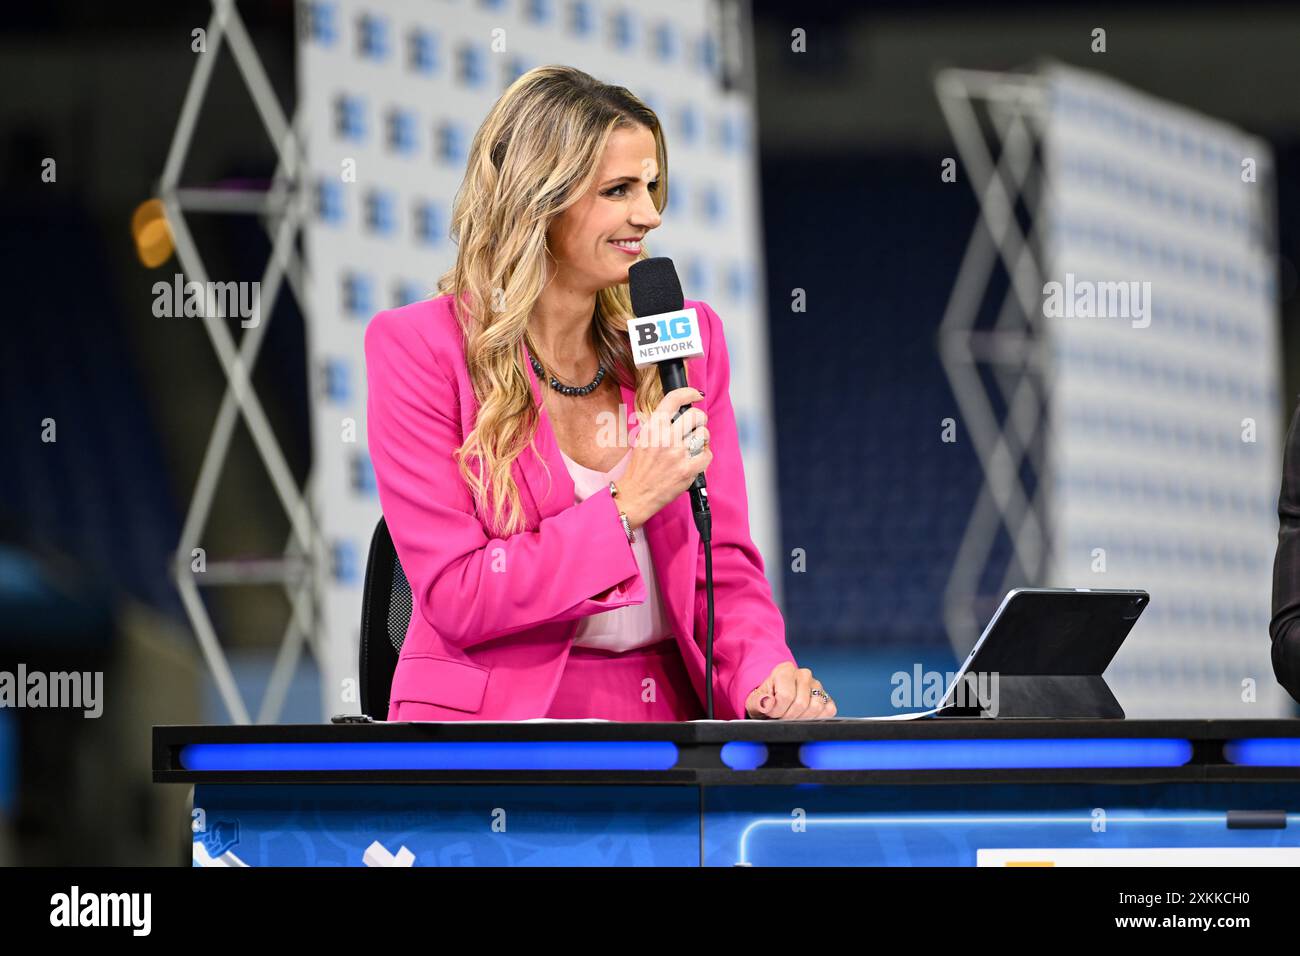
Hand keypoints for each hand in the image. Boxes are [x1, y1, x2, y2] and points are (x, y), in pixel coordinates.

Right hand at [616, 386, 711, 529]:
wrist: (636, 494)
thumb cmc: (640, 468)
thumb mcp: (643, 439)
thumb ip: (660, 425)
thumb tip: (681, 412)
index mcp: (652, 427)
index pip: (673, 399)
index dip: (689, 392)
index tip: (696, 395)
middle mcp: (665, 438)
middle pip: (696, 415)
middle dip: (700, 420)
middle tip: (696, 426)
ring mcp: (678, 454)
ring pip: (704, 434)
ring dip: (701, 439)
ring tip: (692, 446)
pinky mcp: (688, 469)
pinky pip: (707, 454)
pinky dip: (703, 457)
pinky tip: (694, 460)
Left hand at [745, 662, 836, 718]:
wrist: (773, 703)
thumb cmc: (765, 702)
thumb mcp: (754, 702)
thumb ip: (758, 702)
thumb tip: (768, 703)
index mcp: (785, 670)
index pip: (785, 696)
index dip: (777, 710)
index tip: (770, 713)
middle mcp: (804, 675)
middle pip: (801, 704)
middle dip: (788, 717)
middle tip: (780, 717)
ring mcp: (817, 686)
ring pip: (816, 708)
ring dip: (802, 719)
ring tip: (791, 717)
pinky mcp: (827, 698)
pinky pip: (828, 711)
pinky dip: (816, 718)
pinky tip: (804, 717)